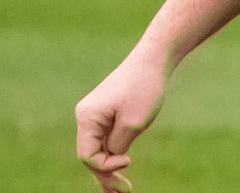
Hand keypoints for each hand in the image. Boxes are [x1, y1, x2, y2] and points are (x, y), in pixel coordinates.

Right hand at [75, 51, 167, 192]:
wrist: (153, 59)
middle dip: (105, 174)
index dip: (106, 166)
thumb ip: (118, 145)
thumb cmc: (145, 88)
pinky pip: (104, 137)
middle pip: (90, 154)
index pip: (87, 156)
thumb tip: (110, 159)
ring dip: (108, 167)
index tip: (129, 161)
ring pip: (97, 147)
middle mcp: (85, 116)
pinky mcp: (106, 111)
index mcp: (87, 118)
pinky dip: (112, 152)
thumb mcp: (133, 124)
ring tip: (119, 190)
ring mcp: (94, 113)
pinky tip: (121, 164)